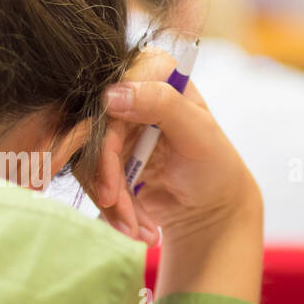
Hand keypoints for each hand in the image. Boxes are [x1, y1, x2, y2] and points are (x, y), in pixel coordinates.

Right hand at [79, 49, 263, 301]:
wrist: (210, 211)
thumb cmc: (215, 166)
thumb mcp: (198, 132)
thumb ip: (161, 104)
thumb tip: (111, 94)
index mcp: (155, 74)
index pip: (114, 89)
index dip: (103, 125)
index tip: (108, 156)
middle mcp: (130, 96)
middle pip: (93, 128)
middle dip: (106, 174)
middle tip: (113, 202)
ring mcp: (114, 129)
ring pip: (88, 159)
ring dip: (111, 199)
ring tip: (136, 228)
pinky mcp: (105, 160)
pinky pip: (92, 180)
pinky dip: (112, 208)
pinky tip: (135, 227)